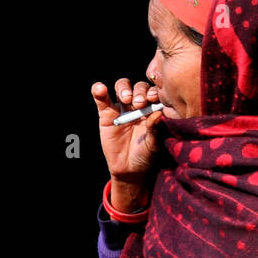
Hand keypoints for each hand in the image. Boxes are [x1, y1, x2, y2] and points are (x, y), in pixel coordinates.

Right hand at [91, 78, 163, 210]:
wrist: (129, 170)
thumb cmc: (145, 156)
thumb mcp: (153, 144)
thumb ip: (155, 129)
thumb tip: (159, 114)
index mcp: (152, 110)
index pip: (153, 93)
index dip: (153, 92)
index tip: (153, 99)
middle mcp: (137, 105)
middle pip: (138, 87)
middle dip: (139, 92)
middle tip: (138, 104)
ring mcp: (121, 108)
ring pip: (122, 87)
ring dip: (123, 89)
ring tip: (125, 99)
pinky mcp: (106, 114)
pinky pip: (102, 99)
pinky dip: (99, 91)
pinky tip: (100, 89)